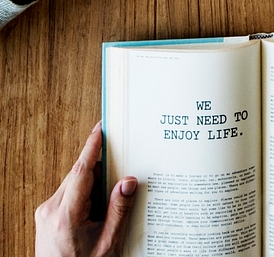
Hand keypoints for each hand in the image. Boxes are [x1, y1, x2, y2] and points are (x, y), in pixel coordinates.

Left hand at [35, 123, 136, 256]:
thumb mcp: (108, 243)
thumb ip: (119, 210)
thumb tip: (129, 181)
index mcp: (66, 215)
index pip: (82, 171)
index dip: (93, 146)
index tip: (102, 127)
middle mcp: (51, 210)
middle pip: (80, 174)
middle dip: (102, 166)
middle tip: (124, 155)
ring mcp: (46, 213)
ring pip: (75, 183)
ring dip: (95, 181)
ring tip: (114, 188)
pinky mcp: (47, 217)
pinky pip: (70, 193)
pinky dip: (86, 191)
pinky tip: (101, 200)